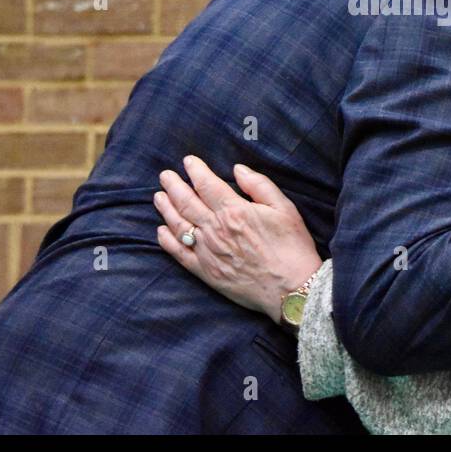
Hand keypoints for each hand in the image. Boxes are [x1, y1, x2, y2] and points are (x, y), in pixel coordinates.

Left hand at [154, 156, 323, 323]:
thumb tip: (238, 169)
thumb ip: (259, 185)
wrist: (290, 289)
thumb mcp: (284, 208)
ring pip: (178, 225)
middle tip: (165, 176)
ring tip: (159, 197)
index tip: (188, 161)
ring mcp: (208, 252)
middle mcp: (216, 229)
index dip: (195, 170)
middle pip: (186, 202)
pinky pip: (179, 253)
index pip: (207, 184)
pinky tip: (161, 231)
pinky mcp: (206, 272)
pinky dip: (167, 241)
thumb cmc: (291, 247)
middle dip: (174, 186)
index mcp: (234, 211)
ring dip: (166, 209)